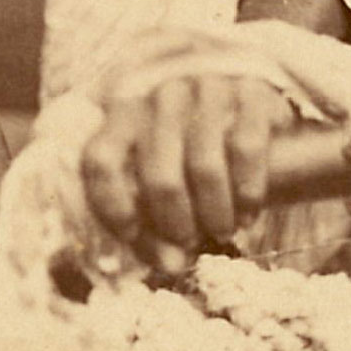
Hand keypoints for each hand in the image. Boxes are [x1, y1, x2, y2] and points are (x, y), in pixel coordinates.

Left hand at [76, 71, 346, 273]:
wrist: (244, 90)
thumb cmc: (189, 138)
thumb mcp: (155, 158)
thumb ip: (145, 206)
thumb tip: (168, 263)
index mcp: (122, 108)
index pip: (100, 159)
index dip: (111, 206)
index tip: (130, 235)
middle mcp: (160, 92)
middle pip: (158, 175)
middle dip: (174, 223)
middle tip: (188, 243)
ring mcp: (206, 87)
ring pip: (204, 167)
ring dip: (215, 214)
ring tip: (222, 231)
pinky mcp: (250, 90)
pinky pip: (246, 151)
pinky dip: (248, 193)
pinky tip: (249, 212)